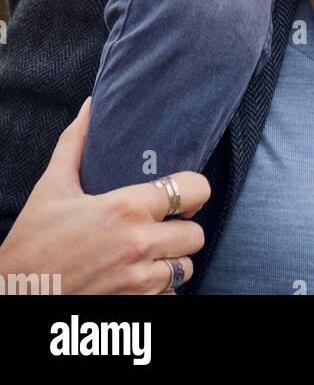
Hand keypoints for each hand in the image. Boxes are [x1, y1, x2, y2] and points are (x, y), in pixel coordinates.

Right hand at [0, 98, 208, 294]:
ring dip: (171, 262)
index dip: (192, 191)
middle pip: (196, 235)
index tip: (180, 196)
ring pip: (185, 269)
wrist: (14, 296)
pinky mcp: (134, 307)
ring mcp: (138, 282)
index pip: (195, 190)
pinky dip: (158, 291)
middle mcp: (139, 244)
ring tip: (148, 253)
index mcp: (126, 207)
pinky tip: (136, 278)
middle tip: (160, 227)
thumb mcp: (52, 187)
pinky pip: (168, 298)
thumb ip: (76, 143)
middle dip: (181, 231)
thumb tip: (89, 105)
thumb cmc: (32, 242)